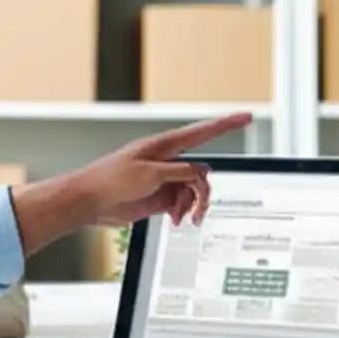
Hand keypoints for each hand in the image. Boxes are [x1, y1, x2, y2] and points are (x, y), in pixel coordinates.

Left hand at [11, 113, 252, 254]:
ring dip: (192, 205)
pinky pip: (183, 203)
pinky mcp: (161, 197)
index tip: (248, 117)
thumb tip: (200, 173)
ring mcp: (166, 179)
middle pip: (203, 172)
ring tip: (182, 218)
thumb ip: (179, 172)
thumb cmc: (112, 180)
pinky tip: (175, 220)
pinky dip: (182, 212)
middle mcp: (169, 161)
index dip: (227, 124)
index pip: (203, 132)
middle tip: (198, 210)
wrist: (90, 202)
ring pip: (195, 190)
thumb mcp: (150, 174)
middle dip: (202, 193)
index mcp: (165, 146)